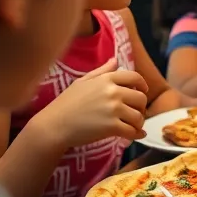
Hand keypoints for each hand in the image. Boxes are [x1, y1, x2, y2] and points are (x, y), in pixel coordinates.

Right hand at [34, 59, 148, 149]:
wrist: (53, 126)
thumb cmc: (65, 104)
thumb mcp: (81, 82)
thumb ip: (101, 71)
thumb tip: (115, 60)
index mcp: (106, 79)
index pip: (135, 77)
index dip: (142, 85)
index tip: (142, 91)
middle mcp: (113, 92)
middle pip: (141, 98)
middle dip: (140, 107)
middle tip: (134, 113)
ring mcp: (113, 109)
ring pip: (139, 116)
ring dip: (138, 122)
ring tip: (133, 125)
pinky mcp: (112, 126)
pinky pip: (132, 131)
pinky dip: (136, 134)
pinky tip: (135, 135)